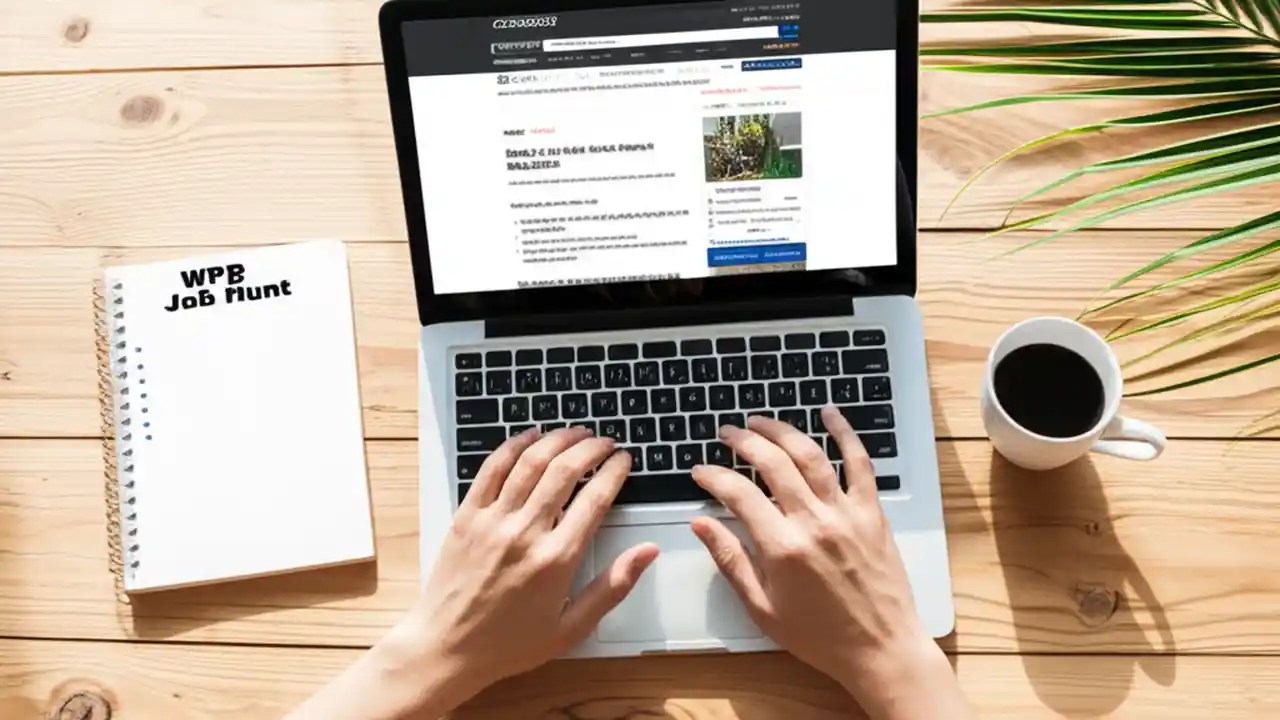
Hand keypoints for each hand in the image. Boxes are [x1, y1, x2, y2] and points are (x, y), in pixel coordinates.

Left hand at [385, 427, 658, 709]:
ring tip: (576, 433)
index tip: (624, 460)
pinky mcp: (466, 517)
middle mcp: (525, 533)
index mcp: (556, 560)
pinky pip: (491, 469)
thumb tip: (647, 551)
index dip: (614, 472)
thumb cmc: (510, 643)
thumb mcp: (572, 627)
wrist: (447, 649)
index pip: (594, 499)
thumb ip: (613, 586)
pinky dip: (513, 446)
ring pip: (530, 462)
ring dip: (557, 440)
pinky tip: (530, 436)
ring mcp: (492, 521)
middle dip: (591, 448)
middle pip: (565, 471)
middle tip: (605, 442)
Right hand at [690, 409, 971, 719]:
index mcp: (783, 548)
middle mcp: (814, 522)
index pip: (738, 494)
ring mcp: (847, 513)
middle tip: (726, 433)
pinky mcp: (873, 513)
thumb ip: (730, 561)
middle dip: (743, 441)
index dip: (714, 476)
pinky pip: (860, 462)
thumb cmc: (819, 636)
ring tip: (760, 421)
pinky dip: (845, 433)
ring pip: (810, 454)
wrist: (880, 650)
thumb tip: (701, 525)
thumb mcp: (762, 608)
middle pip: (772, 463)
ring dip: (782, 430)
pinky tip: (829, 413)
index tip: (700, 470)